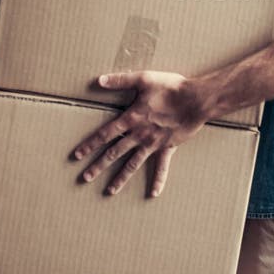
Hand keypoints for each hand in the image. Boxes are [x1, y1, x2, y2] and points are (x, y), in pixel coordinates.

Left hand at [73, 70, 205, 197]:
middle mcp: (139, 135)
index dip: (90, 144)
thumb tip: (99, 80)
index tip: (77, 155)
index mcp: (132, 119)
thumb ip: (121, 80)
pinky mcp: (168, 148)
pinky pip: (162, 167)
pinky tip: (153, 194)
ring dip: (120, 178)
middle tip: (85, 178)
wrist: (196, 100)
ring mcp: (153, 144)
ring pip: (133, 164)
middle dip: (98, 166)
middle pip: (114, 153)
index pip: (105, 134)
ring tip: (109, 191)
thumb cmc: (171, 87)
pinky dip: (158, 180)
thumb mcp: (144, 79)